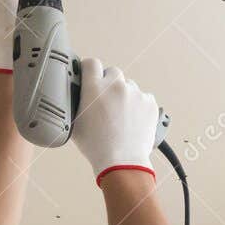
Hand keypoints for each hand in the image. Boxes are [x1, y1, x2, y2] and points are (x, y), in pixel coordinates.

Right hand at [73, 58, 161, 183]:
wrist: (122, 162)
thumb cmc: (96, 146)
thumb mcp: (75, 121)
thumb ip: (77, 100)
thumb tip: (77, 90)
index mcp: (94, 87)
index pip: (91, 63)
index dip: (90, 69)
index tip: (90, 75)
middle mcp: (116, 86)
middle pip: (112, 72)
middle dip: (109, 84)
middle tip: (106, 102)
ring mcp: (135, 93)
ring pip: (129, 86)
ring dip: (124, 95)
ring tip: (120, 116)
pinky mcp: (149, 102)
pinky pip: (143, 97)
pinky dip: (138, 105)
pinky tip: (132, 120)